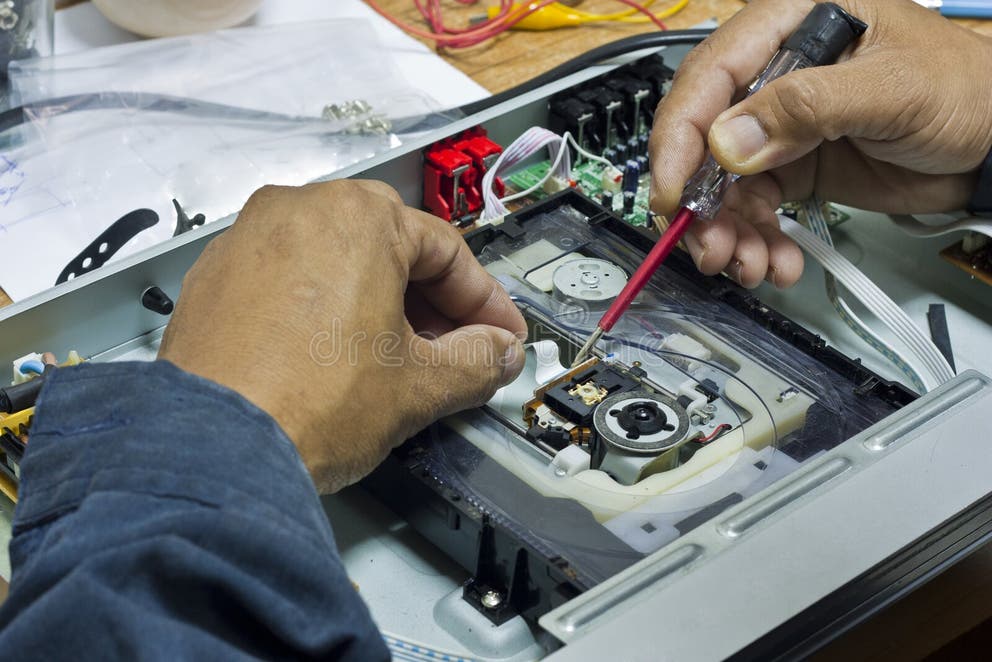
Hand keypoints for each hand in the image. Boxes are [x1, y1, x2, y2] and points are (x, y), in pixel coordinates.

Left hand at [159, 180, 526, 492]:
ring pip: (337, 264)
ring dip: (378, 307)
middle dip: (432, 305)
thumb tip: (496, 353)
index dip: (485, 303)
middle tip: (456, 349)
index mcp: (357, 216)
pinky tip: (336, 359)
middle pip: (390, 251)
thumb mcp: (419, 385)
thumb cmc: (304, 403)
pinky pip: (290, 283)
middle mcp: (297, 211)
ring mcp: (248, 241)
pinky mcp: (215, 279)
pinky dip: (323, 312)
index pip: (447, 253)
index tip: (500, 334)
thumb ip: (478, 361)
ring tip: (397, 362)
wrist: (211, 450)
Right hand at [650, 0, 991, 287]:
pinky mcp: (789, 164)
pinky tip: (775, 261)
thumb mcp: (889, 89)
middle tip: (708, 245)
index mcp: (789, 24)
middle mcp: (772, 74)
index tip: (674, 193)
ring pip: (721, 183)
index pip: (710, 77)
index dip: (681, 138)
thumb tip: (729, 142)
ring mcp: (777, 124)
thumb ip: (807, 108)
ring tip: (749, 264)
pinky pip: (752, 207)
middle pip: (703, 137)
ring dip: (727, 231)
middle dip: (700, 199)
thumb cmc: (964, 90)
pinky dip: (755, 240)